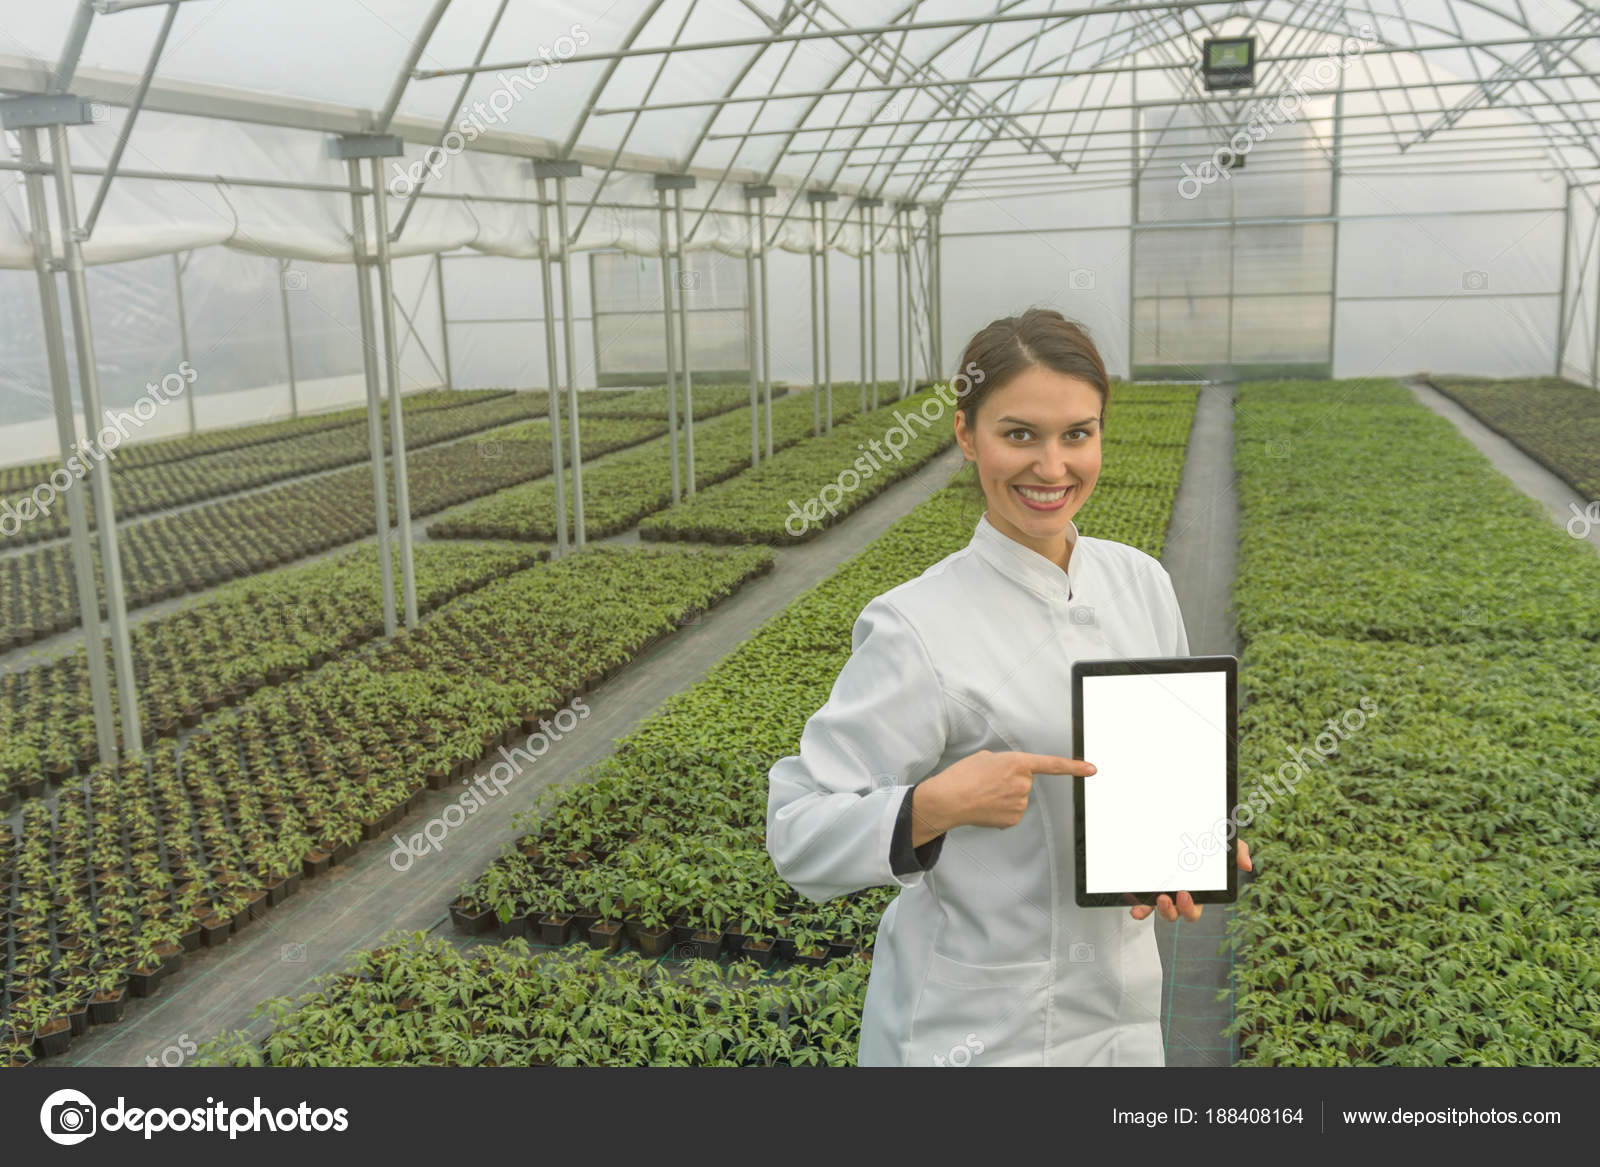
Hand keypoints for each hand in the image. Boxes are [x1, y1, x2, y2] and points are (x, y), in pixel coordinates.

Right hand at [911, 750, 1094, 842]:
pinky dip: (1000, 810)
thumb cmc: (962, 776)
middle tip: (988, 781)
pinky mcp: (1012, 820)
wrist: (947, 800)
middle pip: (1025, 781)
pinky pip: (1011, 812)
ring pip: (1018, 798)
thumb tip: (1010, 775)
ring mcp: (1019, 804)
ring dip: (1004, 796)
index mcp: (1017, 763)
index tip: (1092, 770)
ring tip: (983, 794)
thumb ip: (1005, 763)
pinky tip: (985, 807)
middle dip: (1011, 781)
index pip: (1052, 765)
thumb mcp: (985, 758)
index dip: (1074, 768)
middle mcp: (1023, 784)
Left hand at [1128, 840, 1252, 921]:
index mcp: (1195, 891)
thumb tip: (1246, 865)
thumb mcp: (1220, 840)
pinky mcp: (1146, 888)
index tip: (1186, 894)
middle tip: (1176, 895)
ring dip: (1159, 910)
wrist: (1173, 827)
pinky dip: (1139, 908)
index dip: (1190, 908)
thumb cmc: (1203, 840)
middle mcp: (1177, 895)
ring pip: (1160, 912)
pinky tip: (1134, 907)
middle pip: (1178, 914)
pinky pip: (1142, 903)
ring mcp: (1161, 892)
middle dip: (1176, 910)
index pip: (1193, 908)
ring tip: (1159, 897)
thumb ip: (1237, 849)